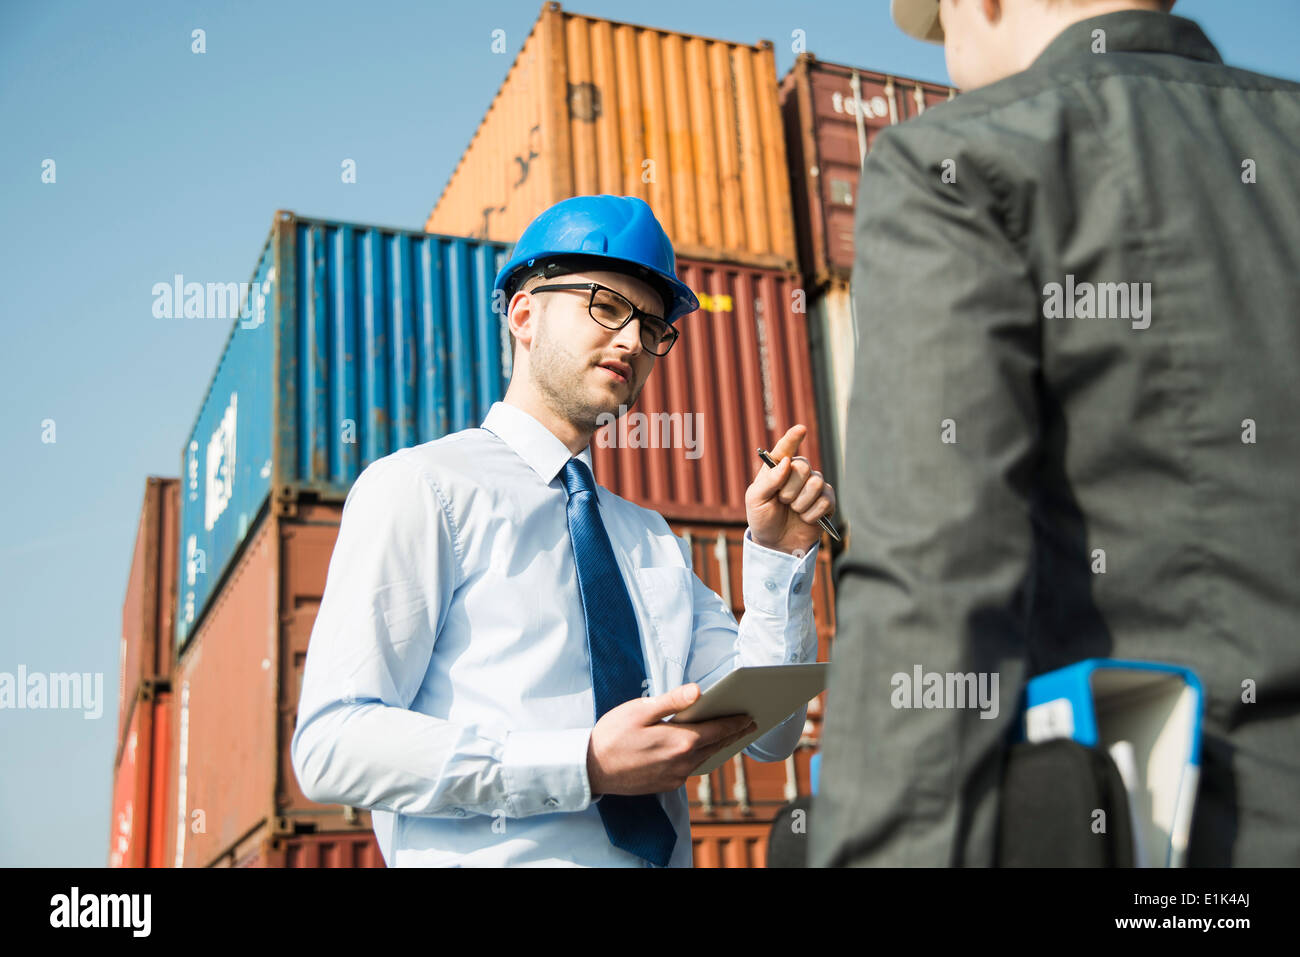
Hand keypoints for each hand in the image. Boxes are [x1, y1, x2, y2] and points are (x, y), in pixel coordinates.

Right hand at [586, 684, 757, 795]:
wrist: (591, 769)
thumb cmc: (612, 734)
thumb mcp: (640, 709)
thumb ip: (672, 701)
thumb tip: (699, 690)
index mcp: (680, 741)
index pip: (718, 729)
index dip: (736, 722)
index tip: (751, 715)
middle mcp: (683, 763)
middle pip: (716, 745)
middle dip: (733, 734)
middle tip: (749, 724)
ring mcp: (675, 777)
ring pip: (704, 759)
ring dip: (718, 746)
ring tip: (729, 734)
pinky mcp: (666, 785)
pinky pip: (690, 768)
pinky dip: (700, 756)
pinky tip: (701, 748)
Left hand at [746, 424, 836, 553]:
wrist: (776, 544)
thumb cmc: (763, 519)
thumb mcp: (756, 500)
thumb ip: (769, 480)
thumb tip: (787, 462)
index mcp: (777, 469)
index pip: (785, 448)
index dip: (793, 437)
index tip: (801, 429)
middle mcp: (796, 474)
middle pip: (803, 466)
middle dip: (790, 488)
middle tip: (782, 501)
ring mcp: (813, 486)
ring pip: (816, 483)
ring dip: (802, 502)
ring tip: (794, 511)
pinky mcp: (826, 501)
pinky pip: (826, 500)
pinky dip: (812, 513)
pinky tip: (805, 518)